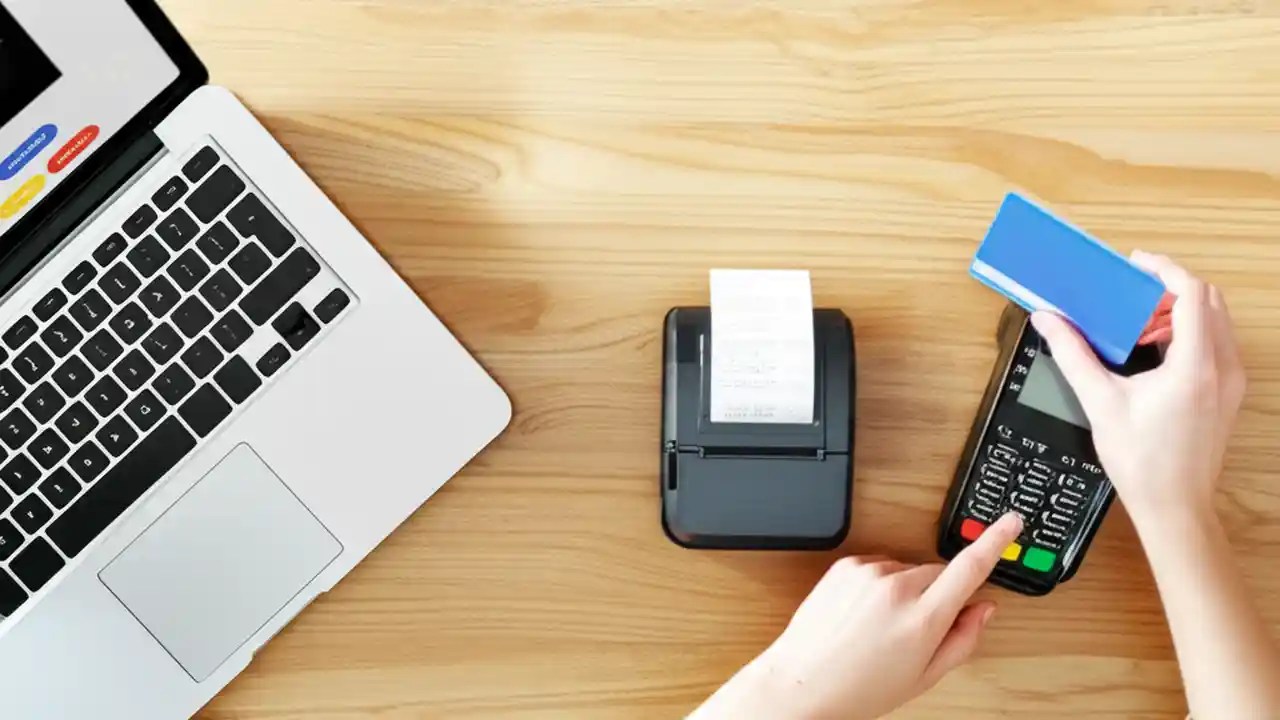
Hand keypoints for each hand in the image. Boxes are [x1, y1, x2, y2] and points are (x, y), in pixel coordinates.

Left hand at [692, 513, 1023, 719]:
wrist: (803, 682)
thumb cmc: (860, 688)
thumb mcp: (925, 676)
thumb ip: (963, 639)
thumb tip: (984, 609)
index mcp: (923, 619)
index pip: (971, 567)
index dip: (996, 541)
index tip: (1010, 521)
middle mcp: (896, 588)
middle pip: (939, 573)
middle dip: (938, 594)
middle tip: (916, 629)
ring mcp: (868, 573)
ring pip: (908, 570)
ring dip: (905, 590)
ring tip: (881, 626)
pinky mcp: (846, 565)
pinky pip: (879, 567)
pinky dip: (879, 585)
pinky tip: (864, 613)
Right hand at [1030, 251, 1245, 524]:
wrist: (1175, 506)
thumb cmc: (1143, 463)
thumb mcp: (1100, 402)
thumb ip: (1072, 354)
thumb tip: (1048, 321)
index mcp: (1194, 365)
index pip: (1191, 293)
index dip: (1163, 270)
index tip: (1135, 265)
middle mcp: (1223, 368)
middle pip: (1207, 300)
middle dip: (1168, 289)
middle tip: (1132, 293)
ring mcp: (1231, 380)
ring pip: (1215, 321)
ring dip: (1179, 312)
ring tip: (1139, 326)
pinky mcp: (1228, 392)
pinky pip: (1216, 344)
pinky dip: (1188, 334)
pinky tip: (1155, 352)